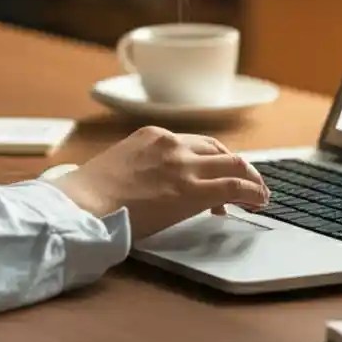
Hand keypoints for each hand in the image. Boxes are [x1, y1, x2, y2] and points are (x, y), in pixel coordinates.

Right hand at [51, 126, 269, 239]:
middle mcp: (172, 145)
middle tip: (248, 183)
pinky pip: (233, 187)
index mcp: (153, 136)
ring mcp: (183, 167)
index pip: (195, 144)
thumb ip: (143, 167)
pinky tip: (258, 202)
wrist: (81, 205)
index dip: (211, 161)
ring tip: (260, 196)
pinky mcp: (191, 191)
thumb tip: (155, 184)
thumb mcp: (118, 165)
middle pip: (219, 150)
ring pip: (234, 165)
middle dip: (238, 166)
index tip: (216, 175)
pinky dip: (252, 193)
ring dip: (251, 180)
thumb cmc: (89, 194)